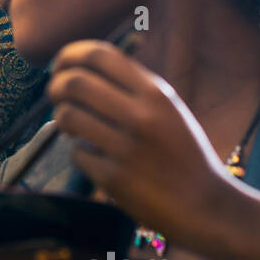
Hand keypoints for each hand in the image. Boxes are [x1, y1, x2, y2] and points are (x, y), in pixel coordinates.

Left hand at [46, 39, 233, 243]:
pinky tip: (94, 156)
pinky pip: (76, 154)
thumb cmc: (181, 152)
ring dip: (62, 118)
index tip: (61, 66)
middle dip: (56, 86)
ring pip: (67, 116)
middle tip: (56, 95)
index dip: (70, 55)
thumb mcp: (168, 109)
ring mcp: (126, 149)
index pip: (99, 55)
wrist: (203, 204)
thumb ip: (132, 86)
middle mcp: (141, 117)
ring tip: (72, 125)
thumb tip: (80, 67)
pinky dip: (78, 153)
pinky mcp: (113, 178)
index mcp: (156, 94)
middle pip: (75, 83)